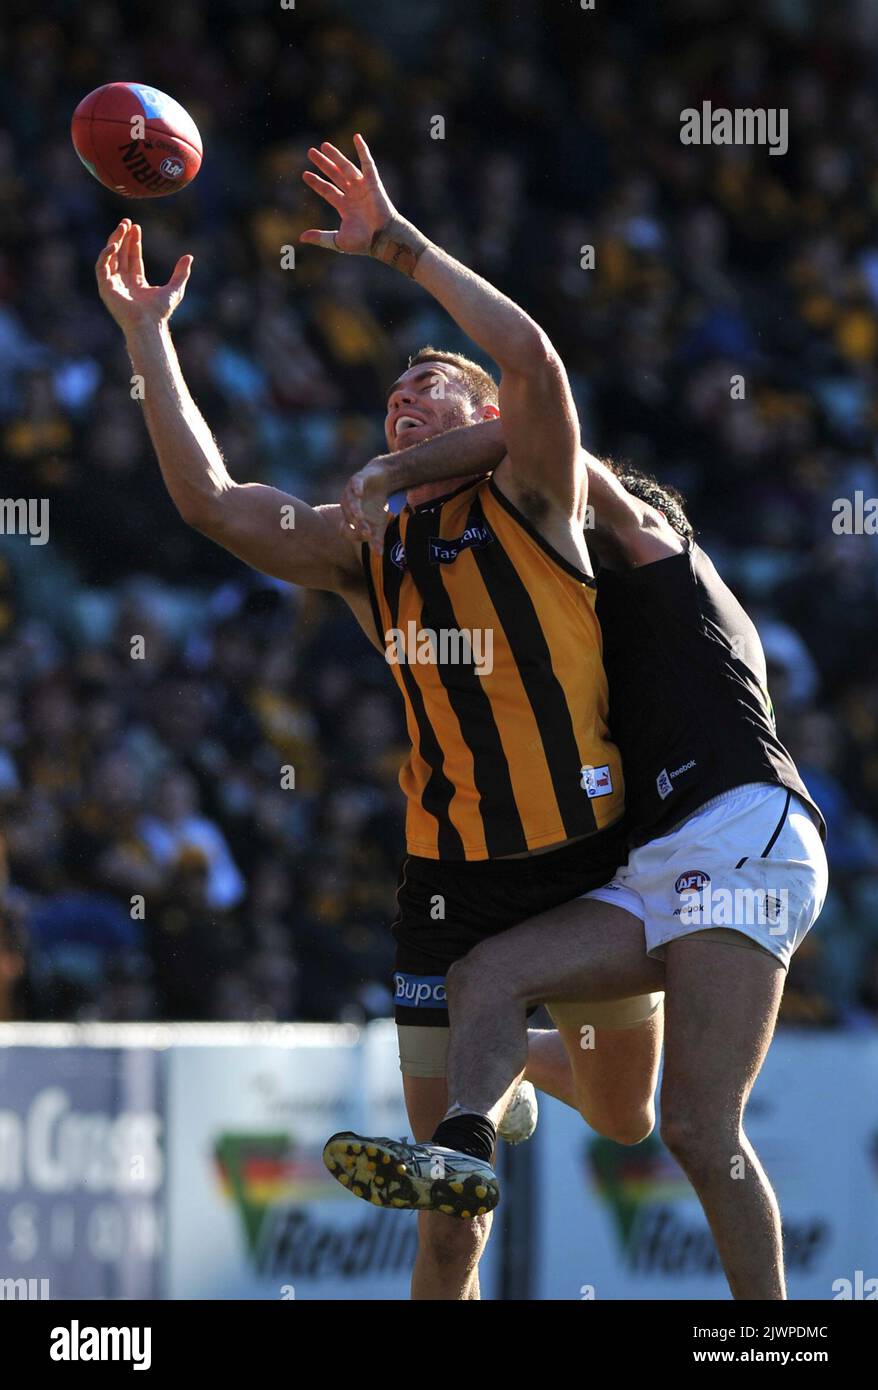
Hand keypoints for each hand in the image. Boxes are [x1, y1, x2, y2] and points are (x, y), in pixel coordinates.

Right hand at [96, 219, 192, 334]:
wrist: (148, 324)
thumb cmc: (160, 311)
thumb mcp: (175, 288)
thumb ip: (181, 273)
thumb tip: (189, 257)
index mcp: (136, 283)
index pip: (132, 258)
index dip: (133, 242)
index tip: (135, 227)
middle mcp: (123, 282)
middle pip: (121, 254)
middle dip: (123, 237)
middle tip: (126, 222)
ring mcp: (113, 284)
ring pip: (111, 257)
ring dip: (114, 241)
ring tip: (121, 227)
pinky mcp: (105, 287)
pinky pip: (101, 267)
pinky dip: (106, 255)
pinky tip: (114, 244)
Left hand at [300, 134, 397, 255]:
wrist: (382, 239)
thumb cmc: (364, 243)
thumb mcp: (337, 240)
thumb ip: (320, 237)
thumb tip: (301, 238)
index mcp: (345, 207)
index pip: (328, 190)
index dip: (317, 183)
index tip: (305, 174)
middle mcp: (353, 195)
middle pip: (334, 175)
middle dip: (323, 164)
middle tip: (311, 152)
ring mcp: (363, 187)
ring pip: (346, 167)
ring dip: (335, 156)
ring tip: (323, 145)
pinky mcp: (373, 182)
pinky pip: (368, 163)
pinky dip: (363, 150)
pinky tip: (356, 137)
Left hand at [340, 457, 393, 554]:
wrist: (382, 479)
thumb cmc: (376, 504)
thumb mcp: (379, 523)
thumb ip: (377, 539)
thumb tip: (379, 555)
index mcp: (348, 518)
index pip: (347, 530)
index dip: (356, 535)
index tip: (369, 538)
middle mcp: (347, 506)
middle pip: (349, 518)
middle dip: (359, 526)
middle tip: (368, 533)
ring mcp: (350, 492)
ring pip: (349, 502)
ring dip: (354, 509)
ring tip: (360, 517)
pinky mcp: (357, 479)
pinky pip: (354, 485)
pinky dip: (356, 489)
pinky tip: (360, 494)